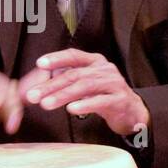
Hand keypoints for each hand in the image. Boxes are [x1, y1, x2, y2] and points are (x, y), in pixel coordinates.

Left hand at [20, 49, 149, 137]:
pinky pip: (100, 101)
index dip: (56, 58)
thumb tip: (38, 84)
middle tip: (34, 95)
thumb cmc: (106, 97)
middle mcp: (105, 70)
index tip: (40, 64)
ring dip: (63, 95)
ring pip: (85, 87)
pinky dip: (85, 104)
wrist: (133, 112)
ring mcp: (114, 84)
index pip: (73, 56)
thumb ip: (68, 81)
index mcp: (95, 62)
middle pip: (74, 74)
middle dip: (51, 85)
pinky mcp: (120, 100)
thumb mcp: (87, 85)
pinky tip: (71, 109)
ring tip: (46, 104)